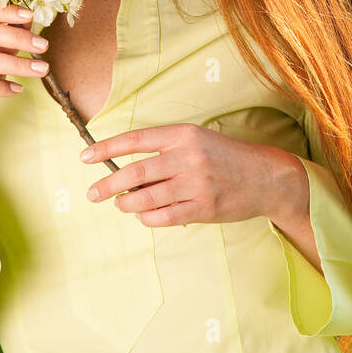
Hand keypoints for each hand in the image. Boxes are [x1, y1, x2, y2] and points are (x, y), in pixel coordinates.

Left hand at [79, 122, 300, 227]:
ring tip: (118, 203)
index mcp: (183, 134)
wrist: (266, 177)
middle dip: (108, 183)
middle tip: (92, 193)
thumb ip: (165, 152)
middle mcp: (188, 157)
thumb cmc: (226, 157)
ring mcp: (196, 184)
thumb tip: (127, 172)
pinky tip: (142, 215)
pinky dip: (147, 218)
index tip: (85, 156)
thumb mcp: (197, 141)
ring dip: (126, 203)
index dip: (107, 148)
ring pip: (146, 197)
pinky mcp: (203, 208)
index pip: (136, 139)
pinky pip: (164, 217)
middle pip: (136, 171)